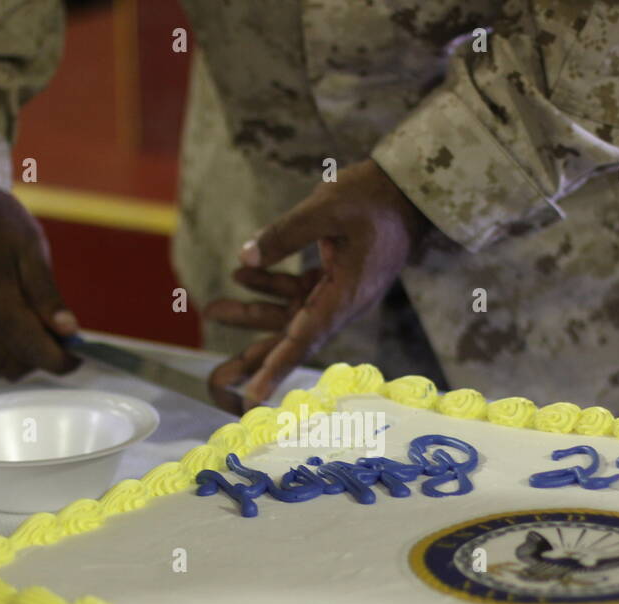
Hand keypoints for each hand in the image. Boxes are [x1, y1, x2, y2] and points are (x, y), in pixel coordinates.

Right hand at [0, 189, 78, 378]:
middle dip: (36, 358)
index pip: (26, 344)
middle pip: (8, 363)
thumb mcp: (31, 249)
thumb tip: (67, 332)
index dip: (56, 359)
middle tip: (50, 337)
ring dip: (12, 357)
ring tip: (22, 326)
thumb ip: (47, 295)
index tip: (73, 359)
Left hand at [204, 159, 428, 411]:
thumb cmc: (373, 199)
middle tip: (218, 378)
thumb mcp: (328, 207)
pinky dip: (268, 286)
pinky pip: (295, 293)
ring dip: (250, 314)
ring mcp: (335, 293)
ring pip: (288, 315)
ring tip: (211, 310)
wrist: (407, 194)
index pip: (305, 339)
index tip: (253, 395)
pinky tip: (240, 275)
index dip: (276, 367)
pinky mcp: (332, 279)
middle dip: (254, 356)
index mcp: (345, 295)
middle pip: (291, 338)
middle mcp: (340, 304)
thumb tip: (245, 258)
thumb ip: (285, 233)